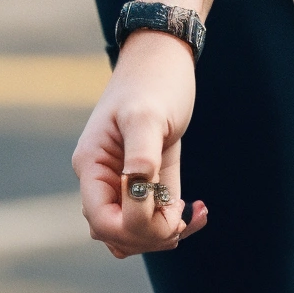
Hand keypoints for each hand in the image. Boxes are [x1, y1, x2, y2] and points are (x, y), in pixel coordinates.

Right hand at [73, 29, 207, 256]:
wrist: (166, 58)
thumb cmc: (154, 80)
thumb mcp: (148, 115)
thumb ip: (141, 152)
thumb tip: (136, 185)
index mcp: (92, 165)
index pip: (100, 220)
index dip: (131, 226)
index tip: (164, 210)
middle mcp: (103, 179)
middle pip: (115, 234)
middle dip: (149, 234)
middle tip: (182, 215)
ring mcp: (124, 182)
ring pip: (133, 233)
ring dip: (162, 234)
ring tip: (192, 214)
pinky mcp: (148, 179)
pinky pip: (152, 217)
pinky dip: (175, 223)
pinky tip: (200, 211)